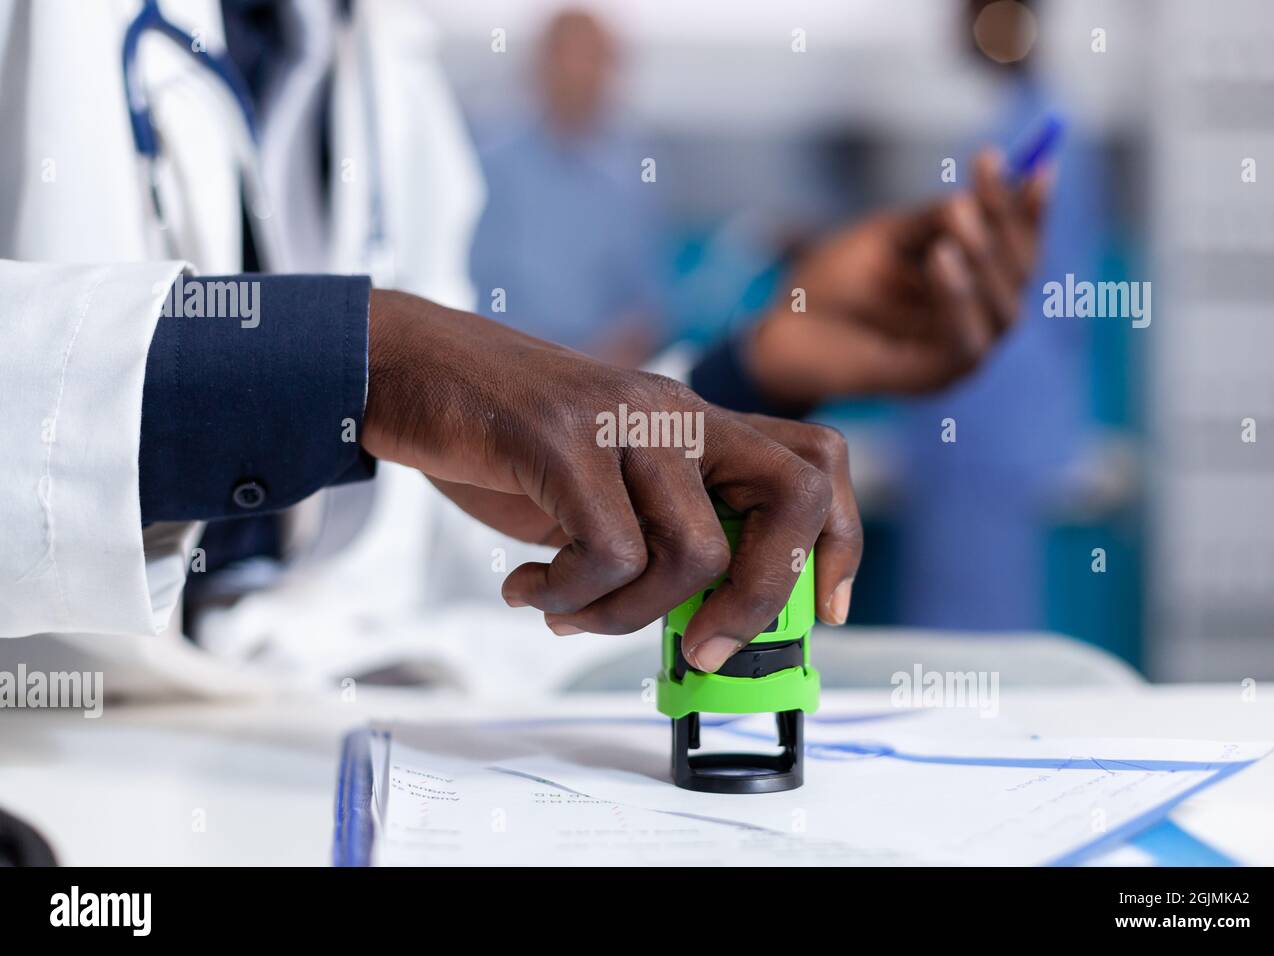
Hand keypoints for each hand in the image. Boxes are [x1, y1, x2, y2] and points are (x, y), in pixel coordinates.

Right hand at [362, 290, 862, 671]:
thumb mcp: (600, 490)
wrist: (408, 368)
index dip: (840, 544)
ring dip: (627, 614)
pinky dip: (568, 598)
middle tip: (701, 647)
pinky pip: (608, 554)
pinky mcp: (563, 436)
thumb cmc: (505, 442)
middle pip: (793, 498)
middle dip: (763, 597)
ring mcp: (626, 418)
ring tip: (567, 611)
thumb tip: (704, 630)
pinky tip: (526, 588)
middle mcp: (677, 409)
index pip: (817, 461)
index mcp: (696, 421)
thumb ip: (655, 538)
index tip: (822, 613)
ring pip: (693, 552)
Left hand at [745, 149, 1051, 407]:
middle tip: (976, 186)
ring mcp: (957, 354)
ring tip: (958, 213)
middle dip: (1008, 225)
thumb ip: (932, 221)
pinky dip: (959, 299)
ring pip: (1003, 312)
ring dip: (986, 259)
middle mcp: (974, 320)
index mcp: (971, 284)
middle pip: (1021, 277)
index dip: (1032, 210)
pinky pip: (965, 344)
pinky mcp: (932, 380)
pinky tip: (942, 258)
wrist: (780, 328)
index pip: (1018, 248)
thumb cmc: (833, 282)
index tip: (1038, 163)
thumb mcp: (887, 236)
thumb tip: (973, 199)